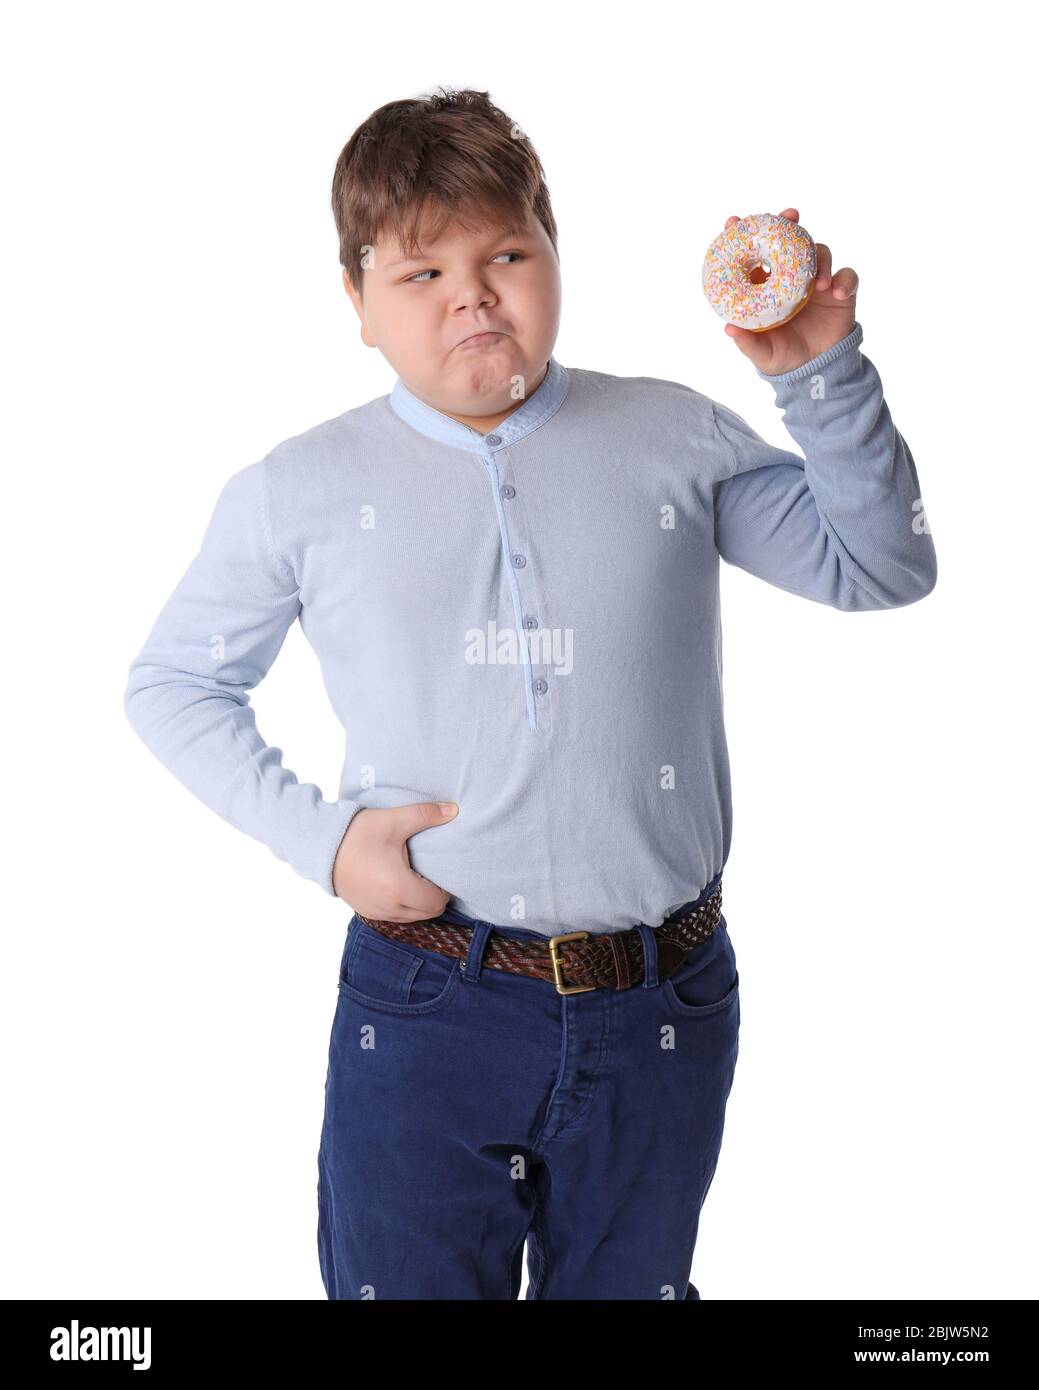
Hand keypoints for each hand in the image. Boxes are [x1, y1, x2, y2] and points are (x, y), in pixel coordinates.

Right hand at [332, 801, 458, 921]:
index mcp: (399, 888)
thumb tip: (454, 810)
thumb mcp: (394, 820)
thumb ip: (426, 815)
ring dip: (419, 903)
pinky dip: (403, 906)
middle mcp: (389, 907)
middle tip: (430, 874)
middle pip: (428, 913)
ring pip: (412, 918)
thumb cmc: (357, 834)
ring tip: (415, 878)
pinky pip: (395, 917)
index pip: (437, 901)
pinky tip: (398, 885)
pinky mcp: (366, 912)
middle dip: (434, 896)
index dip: (444, 887)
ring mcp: (376, 912)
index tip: (439, 871)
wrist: (320, 845)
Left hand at [720, 207, 858, 374]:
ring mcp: (818, 282)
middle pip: (792, 241)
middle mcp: (792, 278)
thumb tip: (728, 328)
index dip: (746, 236)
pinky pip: (848, 277)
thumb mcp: (762, 353)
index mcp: (768, 286)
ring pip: (821, 254)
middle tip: (790, 215)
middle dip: (789, 224)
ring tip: (817, 283)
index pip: (756, 255)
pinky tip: (837, 292)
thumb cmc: (783, 358)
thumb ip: (747, 342)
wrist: (816, 371)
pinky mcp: (841, 292)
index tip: (734, 221)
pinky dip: (845, 281)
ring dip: (820, 261)